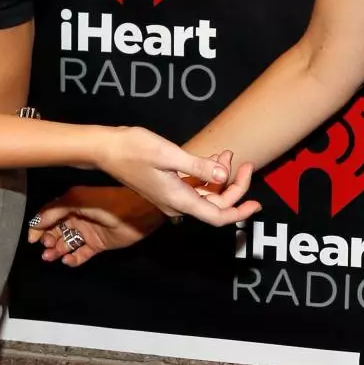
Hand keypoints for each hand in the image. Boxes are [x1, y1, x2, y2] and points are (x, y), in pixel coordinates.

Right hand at [27, 186, 163, 266]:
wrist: (144, 213)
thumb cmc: (114, 203)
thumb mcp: (82, 201)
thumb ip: (58, 209)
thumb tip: (37, 221)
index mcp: (74, 202)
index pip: (50, 214)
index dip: (39, 226)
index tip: (32, 238)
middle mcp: (79, 216)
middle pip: (56, 230)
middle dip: (48, 240)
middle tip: (45, 249)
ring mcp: (88, 230)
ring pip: (67, 242)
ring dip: (58, 250)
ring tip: (52, 256)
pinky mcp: (98, 244)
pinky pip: (81, 253)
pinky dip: (73, 258)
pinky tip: (68, 260)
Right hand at [28, 150, 257, 267]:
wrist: (106, 149)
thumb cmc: (134, 149)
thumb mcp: (169, 155)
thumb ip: (198, 167)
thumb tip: (222, 175)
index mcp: (178, 200)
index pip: (217, 216)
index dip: (239, 212)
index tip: (257, 203)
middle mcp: (176, 203)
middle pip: (214, 205)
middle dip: (234, 187)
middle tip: (246, 164)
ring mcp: (170, 196)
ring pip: (205, 195)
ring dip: (220, 178)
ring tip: (228, 155)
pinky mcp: (166, 186)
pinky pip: (193, 187)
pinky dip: (206, 175)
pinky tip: (213, 158)